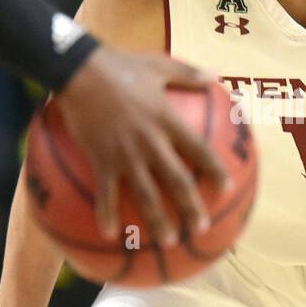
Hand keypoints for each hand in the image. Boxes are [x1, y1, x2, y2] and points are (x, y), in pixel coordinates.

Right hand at [55, 48, 229, 246]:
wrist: (79, 70)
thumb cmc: (120, 65)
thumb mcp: (159, 64)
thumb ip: (188, 73)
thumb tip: (216, 75)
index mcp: (167, 120)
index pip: (198, 149)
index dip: (214, 169)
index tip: (226, 188)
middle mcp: (150, 142)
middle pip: (176, 180)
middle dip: (191, 206)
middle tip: (202, 228)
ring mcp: (125, 153)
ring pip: (145, 193)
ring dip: (158, 220)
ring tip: (168, 242)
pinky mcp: (100, 159)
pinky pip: (105, 192)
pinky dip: (107, 214)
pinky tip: (110, 235)